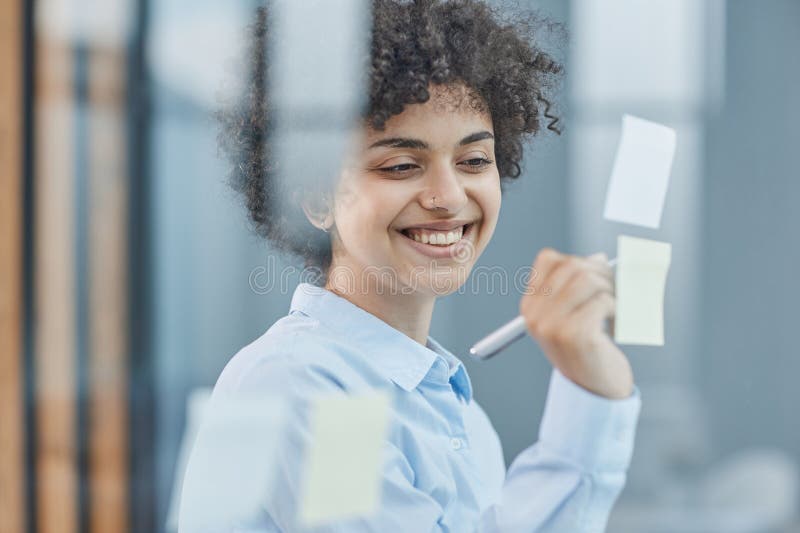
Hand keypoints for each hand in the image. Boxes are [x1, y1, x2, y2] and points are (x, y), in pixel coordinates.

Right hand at [519, 248, 633, 398]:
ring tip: (617, 310)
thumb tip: (599, 258)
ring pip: (589, 280)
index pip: (549, 259)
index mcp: (530, 306)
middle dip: (602, 274)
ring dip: (612, 291)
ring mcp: (552, 325)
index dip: (579, 262)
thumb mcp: (574, 315)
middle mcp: (535, 314)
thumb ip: (580, 287)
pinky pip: (603, 300)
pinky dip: (619, 310)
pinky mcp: (575, 335)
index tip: (597, 279)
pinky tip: (617, 327)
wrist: (594, 393)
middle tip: (616, 292)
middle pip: (573, 265)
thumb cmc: (588, 350)